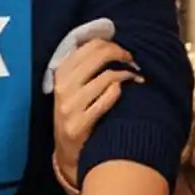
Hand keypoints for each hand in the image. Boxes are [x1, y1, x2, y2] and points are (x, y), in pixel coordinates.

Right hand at [52, 39, 143, 187]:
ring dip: (126, 74)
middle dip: (122, 55)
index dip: (112, 44)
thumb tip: (110, 42)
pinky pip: (108, 98)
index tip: (124, 52)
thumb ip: (86, 66)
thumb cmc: (75, 113)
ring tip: (134, 78)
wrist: (67, 152)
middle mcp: (63, 86)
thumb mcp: (72, 87)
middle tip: (132, 62)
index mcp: (60, 72)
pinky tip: (124, 93)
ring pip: (107, 76)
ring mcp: (70, 106)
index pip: (90, 45)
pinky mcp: (79, 124)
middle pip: (99, 56)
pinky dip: (119, 92)